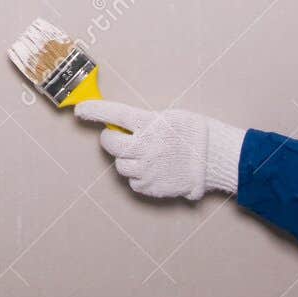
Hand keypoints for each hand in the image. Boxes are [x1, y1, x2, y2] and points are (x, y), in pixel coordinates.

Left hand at [75, 99, 243, 199]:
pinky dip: (137, 176)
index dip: (94, 111)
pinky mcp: (152, 187)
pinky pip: (133, 182)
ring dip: (125, 158)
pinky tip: (152, 169)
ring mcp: (147, 168)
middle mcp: (145, 147)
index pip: (114, 114)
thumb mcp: (171, 116)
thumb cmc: (197, 133)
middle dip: (109, 138)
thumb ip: (147, 120)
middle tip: (117, 136)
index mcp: (150, 124)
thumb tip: (125, 123)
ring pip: (120, 165)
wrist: (217, 159)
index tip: (80, 109)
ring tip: (143, 154)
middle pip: (110, 143)